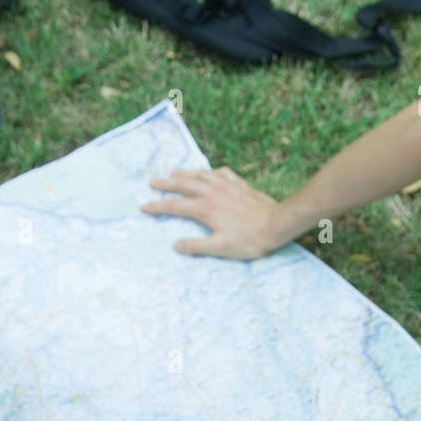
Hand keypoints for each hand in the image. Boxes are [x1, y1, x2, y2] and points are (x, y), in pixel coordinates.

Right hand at [140, 167, 281, 259]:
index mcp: (205, 209)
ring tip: (174, 173)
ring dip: (185, 173)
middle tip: (152, 182)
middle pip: (184, 184)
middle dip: (166, 184)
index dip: (157, 207)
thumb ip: (196, 246)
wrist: (276, 224)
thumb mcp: (220, 248)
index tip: (143, 207)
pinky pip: (220, 173)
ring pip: (200, 175)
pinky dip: (209, 172)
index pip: (175, 206)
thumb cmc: (249, 240)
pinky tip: (208, 173)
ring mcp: (226, 185)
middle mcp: (213, 192)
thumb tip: (176, 245)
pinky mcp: (239, 184)